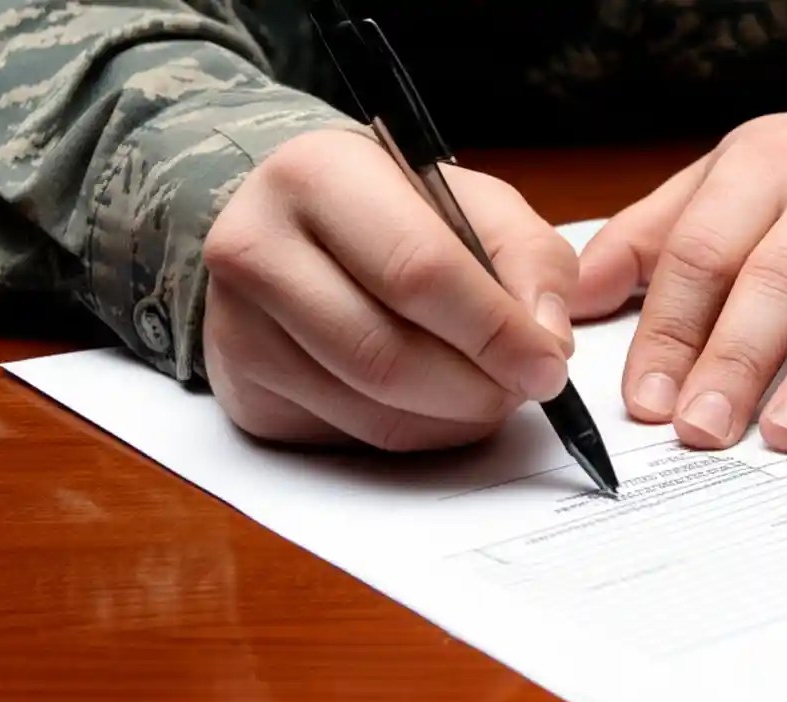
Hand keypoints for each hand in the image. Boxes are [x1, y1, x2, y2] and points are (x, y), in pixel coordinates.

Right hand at [202, 130, 575, 450]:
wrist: (300, 229)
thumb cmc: (399, 212)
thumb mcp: (476, 204)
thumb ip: (530, 260)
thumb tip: (547, 343)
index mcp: (319, 175)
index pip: (419, 270)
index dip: (495, 330)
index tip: (550, 365)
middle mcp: (256, 248)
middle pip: (388, 356)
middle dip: (480, 387)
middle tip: (526, 386)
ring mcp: (237, 328)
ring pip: (373, 412)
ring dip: (456, 417)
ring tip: (489, 388)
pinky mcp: (244, 393)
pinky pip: (353, 440)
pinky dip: (419, 434)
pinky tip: (436, 401)